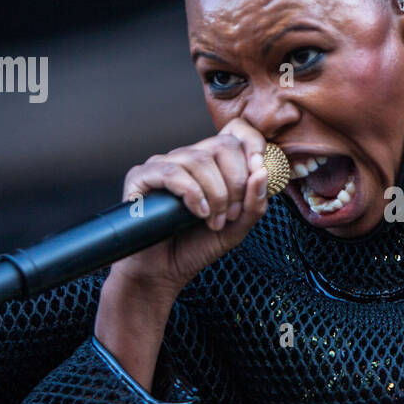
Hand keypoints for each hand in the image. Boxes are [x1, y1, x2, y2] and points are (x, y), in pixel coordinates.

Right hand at [109, 118, 270, 297]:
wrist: (165, 272)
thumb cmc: (198, 246)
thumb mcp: (238, 227)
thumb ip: (255, 203)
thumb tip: (262, 171)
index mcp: (213, 164)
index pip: (235, 132)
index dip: (252, 144)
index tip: (260, 169)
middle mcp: (188, 158)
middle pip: (223, 144)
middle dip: (236, 181)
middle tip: (232, 213)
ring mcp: (163, 165)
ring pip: (199, 159)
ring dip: (216, 194)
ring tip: (214, 221)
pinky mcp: (140, 177)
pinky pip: (172, 172)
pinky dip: (192, 193)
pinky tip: (198, 213)